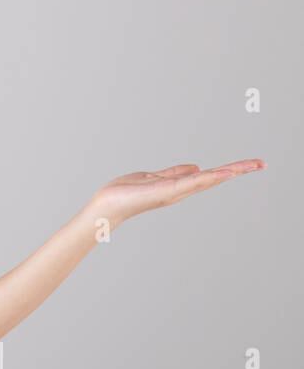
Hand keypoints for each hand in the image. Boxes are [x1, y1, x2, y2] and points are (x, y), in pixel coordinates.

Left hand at [90, 158, 264, 225]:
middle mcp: (181, 190)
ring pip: (208, 179)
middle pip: (215, 177)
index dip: (232, 169)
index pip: (210, 175)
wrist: (107, 205)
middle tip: (262, 163)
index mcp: (179, 185)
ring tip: (250, 165)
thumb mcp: (153, 177)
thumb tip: (194, 166)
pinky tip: (223, 172)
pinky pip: (190, 183)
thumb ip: (174, 172)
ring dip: (229, 171)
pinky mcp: (166, 192)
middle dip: (239, 169)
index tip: (253, 164)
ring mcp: (175, 192)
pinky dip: (207, 177)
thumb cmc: (126, 193)